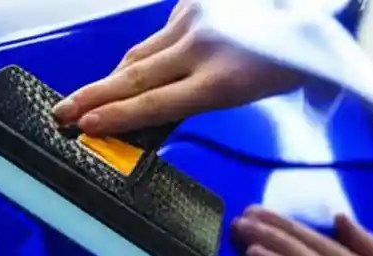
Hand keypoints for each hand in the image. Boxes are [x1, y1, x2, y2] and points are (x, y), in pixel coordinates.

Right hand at [52, 1, 304, 136]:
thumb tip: (153, 116)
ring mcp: (193, 20)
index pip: (154, 103)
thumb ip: (202, 100)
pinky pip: (160, 33)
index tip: (86, 126)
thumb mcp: (251, 93)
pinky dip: (152, 54)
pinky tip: (146, 69)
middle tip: (62, 113)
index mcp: (221, 80)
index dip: (116, 117)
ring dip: (114, 78)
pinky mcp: (190, 2)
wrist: (310, 10)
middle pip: (134, 78)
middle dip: (92, 97)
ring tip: (86, 98)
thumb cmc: (287, 59)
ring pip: (140, 55)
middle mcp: (201, 48)